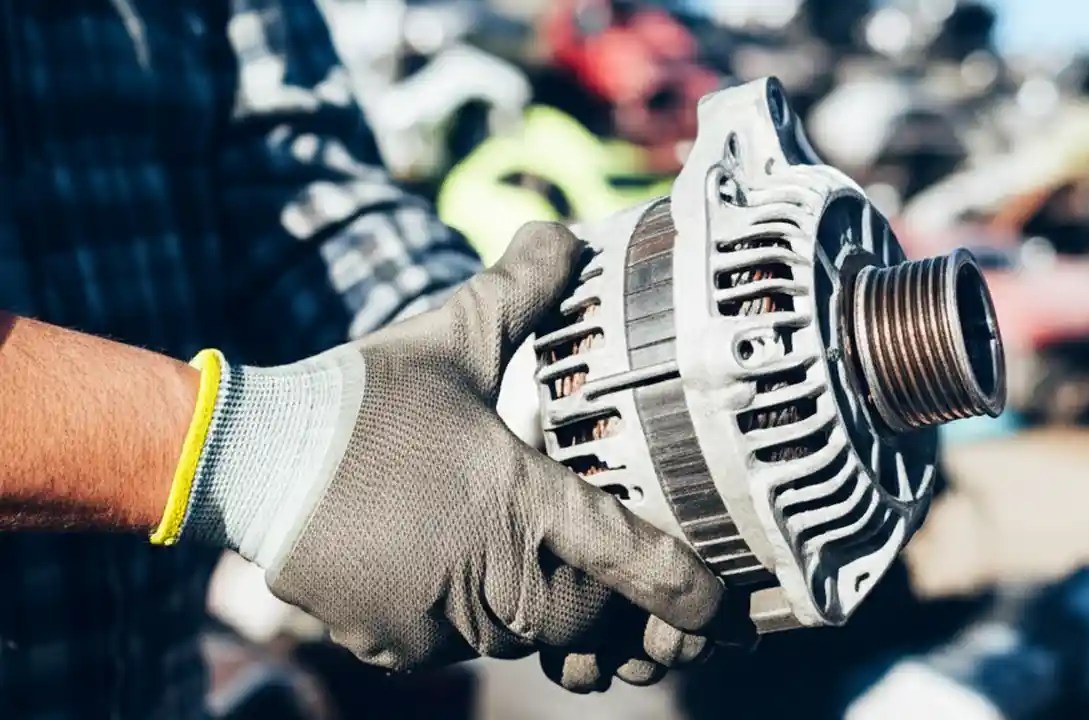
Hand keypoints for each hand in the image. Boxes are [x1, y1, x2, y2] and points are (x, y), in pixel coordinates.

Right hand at [181, 222, 749, 690]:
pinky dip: (464, 618)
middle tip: (587, 561)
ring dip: (530, 609)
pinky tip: (441, 568)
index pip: (637, 561)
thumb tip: (564, 232)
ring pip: (523, 639)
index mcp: (525, 500)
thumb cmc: (362, 398)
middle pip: (586, 621)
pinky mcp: (399, 646)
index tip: (722, 606)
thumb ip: (520, 288)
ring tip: (506, 554)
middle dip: (598, 601)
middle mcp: (497, 575)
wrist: (252, 459)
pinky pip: (457, 647)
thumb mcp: (451, 335)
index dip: (690, 592)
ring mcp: (445, 621)